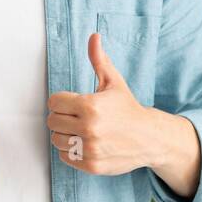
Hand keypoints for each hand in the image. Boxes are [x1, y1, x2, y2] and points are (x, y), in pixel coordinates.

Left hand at [47, 32, 155, 175]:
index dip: (62, 101)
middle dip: (62, 117)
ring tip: (80, 130)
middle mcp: (89, 128)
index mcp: (90, 105)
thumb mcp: (113, 82)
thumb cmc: (127, 108)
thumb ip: (99, 60)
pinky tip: (85, 143)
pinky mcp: (91, 165)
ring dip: (65, 135)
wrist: (149, 137)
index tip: (73, 103)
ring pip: (56, 140)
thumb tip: (94, 36)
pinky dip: (71, 151)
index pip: (53, 102)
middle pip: (52, 121)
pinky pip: (64, 157)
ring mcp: (90, 148)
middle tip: (77, 117)